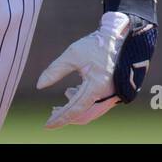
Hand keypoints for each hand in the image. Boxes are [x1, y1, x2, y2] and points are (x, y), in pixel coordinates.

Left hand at [35, 11, 129, 128]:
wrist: (121, 36)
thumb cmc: (97, 44)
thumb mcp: (73, 54)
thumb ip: (55, 70)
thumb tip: (39, 85)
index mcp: (97, 86)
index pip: (74, 110)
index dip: (60, 118)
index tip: (46, 124)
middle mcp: (107, 95)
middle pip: (84, 115)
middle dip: (67, 116)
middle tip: (52, 112)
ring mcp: (113, 94)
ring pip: (92, 112)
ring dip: (76, 110)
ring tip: (64, 96)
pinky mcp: (114, 91)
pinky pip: (98, 105)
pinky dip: (85, 103)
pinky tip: (73, 91)